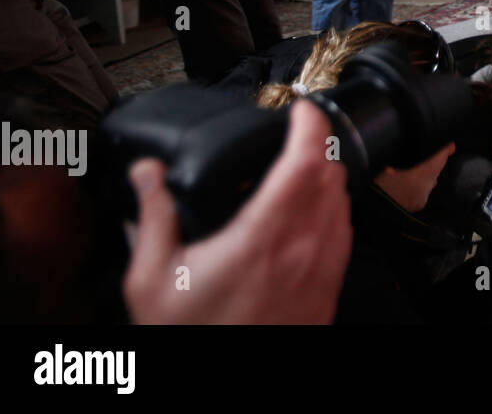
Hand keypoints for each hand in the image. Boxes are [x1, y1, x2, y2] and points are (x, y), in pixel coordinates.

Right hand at [122, 100, 351, 323]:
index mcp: (263, 237)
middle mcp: (303, 249)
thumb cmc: (192, 337)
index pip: (305, 162)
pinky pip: (345, 233)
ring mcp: (322, 269)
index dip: (309, 123)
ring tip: (299, 170)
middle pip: (332, 174)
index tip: (301, 106)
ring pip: (344, 201)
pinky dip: (334, 209)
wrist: (223, 389)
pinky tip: (309, 214)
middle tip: (293, 135)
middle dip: (316, 145)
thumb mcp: (152, 279)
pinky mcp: (328, 288)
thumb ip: (152, 217)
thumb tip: (146, 173)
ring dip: (327, 176)